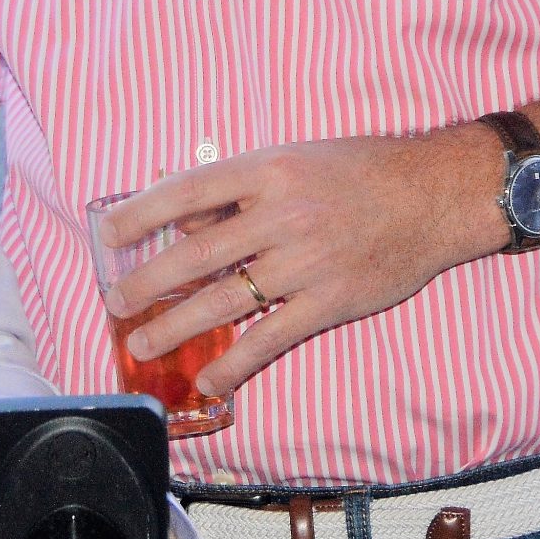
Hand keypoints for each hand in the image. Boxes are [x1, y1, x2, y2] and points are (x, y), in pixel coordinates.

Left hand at [100, 132, 507, 395]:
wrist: (432, 195)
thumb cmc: (358, 171)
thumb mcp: (294, 159)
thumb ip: (240, 190)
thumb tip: (183, 223)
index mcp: (268, 169)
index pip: (188, 190)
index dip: (141, 212)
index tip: (107, 232)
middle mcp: (282, 214)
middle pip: (196, 254)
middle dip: (147, 281)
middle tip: (115, 302)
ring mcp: (306, 261)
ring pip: (225, 300)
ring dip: (176, 325)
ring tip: (142, 342)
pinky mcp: (330, 301)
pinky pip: (270, 338)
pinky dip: (235, 363)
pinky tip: (208, 379)